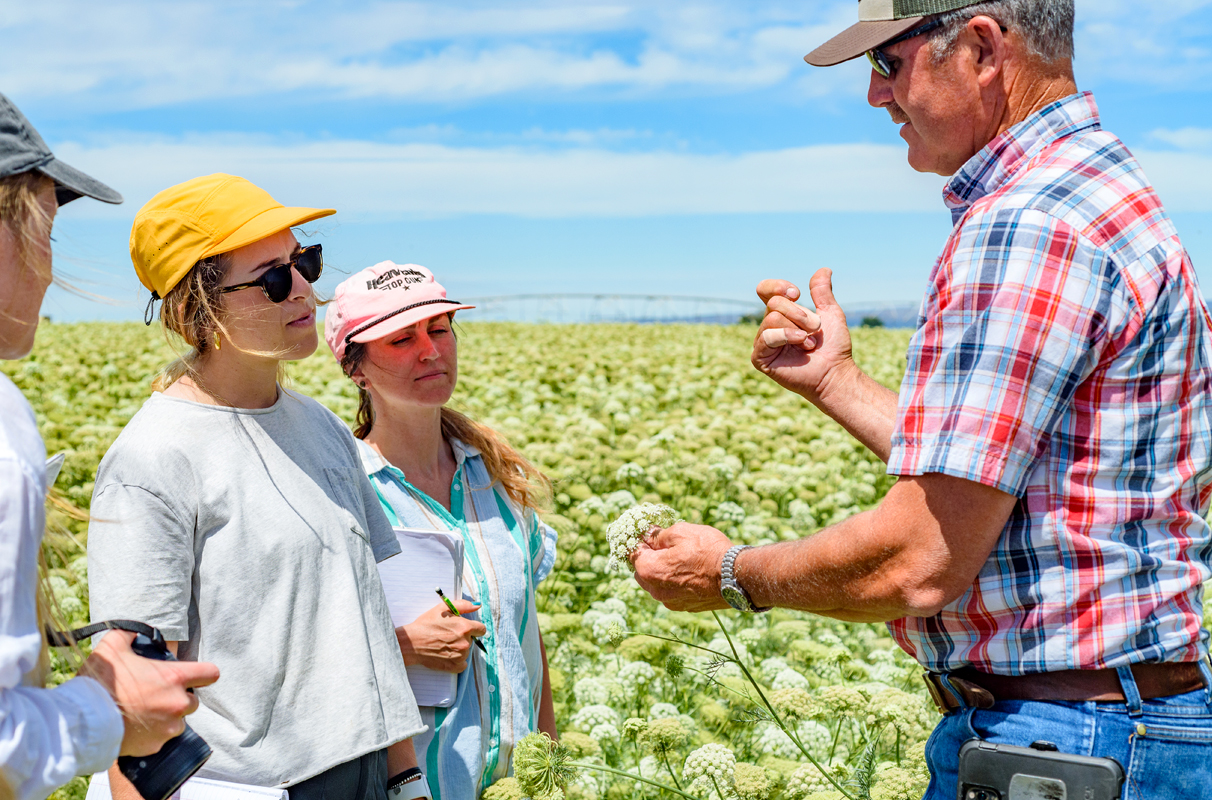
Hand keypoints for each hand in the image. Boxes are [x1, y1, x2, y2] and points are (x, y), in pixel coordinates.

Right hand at [79, 631, 219, 756]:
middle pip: (193, 700)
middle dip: (179, 698)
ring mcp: (168, 727)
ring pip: (178, 721)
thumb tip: (133, 630)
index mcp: (174, 678)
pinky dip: (152, 735)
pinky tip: (135, 728)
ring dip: (167, 718)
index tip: (194, 675)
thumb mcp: (112, 648)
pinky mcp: (155, 746)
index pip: (211, 673)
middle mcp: (177, 703)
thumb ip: (128, 635)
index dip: (203, 673)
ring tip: (144, 713)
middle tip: (156, 695)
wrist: (82, 721)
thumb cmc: (100, 682)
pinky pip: (161, 739)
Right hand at [397, 600, 485, 673]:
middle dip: (463, 637)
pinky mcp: (454, 667)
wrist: (411, 643)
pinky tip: (446, 654)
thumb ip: (463, 605)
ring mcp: (460, 656)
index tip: (465, 629)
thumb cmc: (426, 624)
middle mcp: (465, 642)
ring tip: (444, 644)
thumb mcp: (443, 608)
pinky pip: (462, 664)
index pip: (481, 629)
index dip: (474, 628)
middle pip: (472, 640)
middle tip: (448, 635)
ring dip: (459, 649)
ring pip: (466, 652)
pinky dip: (457, 661)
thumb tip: (478, 606)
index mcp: (465, 627)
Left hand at [630, 522, 733, 611]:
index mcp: (649, 571)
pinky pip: (672, 592)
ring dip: (662, 570)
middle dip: (649, 556)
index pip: (632, 554)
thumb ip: (658, 535)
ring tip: (680, 557)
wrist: (736, 577)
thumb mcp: (681, 532)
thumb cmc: (708, 551)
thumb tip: (647, 535)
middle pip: (642, 570)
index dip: (639, 540)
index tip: (648, 532)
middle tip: (664, 543)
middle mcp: (656, 591)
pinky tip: (690, 571)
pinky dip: (675, 581)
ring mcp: (671, 602)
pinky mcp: (685, 607)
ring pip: (657, 583)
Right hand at [751, 270, 856, 405]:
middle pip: (774, 304)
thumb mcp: (830, 313)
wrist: (835, 372)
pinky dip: (787, 336)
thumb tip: (824, 269)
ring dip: (797, 328)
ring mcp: (763, 342)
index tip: (798, 293)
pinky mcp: (760, 358)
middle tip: (814, 328)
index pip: (765, 290)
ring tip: (809, 343)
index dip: (778, 286)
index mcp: (781, 315)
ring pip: (772, 318)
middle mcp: (769, 327)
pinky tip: (802, 346)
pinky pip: (767, 336)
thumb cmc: (833, 347)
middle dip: (800, 313)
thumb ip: (822, 292)